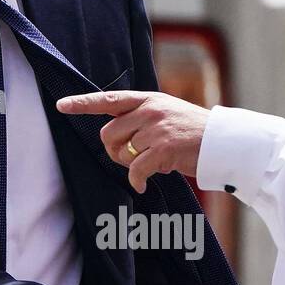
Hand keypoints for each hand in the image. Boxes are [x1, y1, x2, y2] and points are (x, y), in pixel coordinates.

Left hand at [57, 89, 209, 193]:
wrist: (223, 142)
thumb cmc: (193, 133)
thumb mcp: (167, 114)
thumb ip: (142, 118)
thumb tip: (114, 138)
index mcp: (148, 99)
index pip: (108, 99)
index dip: (83, 103)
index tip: (61, 105)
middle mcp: (149, 110)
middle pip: (107, 134)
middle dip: (113, 151)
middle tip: (130, 158)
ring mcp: (156, 128)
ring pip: (120, 153)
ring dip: (128, 165)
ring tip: (147, 165)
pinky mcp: (163, 148)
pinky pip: (135, 169)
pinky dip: (136, 181)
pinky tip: (142, 185)